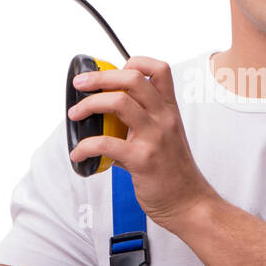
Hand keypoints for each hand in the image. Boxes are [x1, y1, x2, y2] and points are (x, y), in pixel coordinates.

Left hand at [67, 56, 218, 233]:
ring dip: (89, 105)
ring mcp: (154, 137)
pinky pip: (106, 143)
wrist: (189, 203)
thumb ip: (140, 125)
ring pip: (119, 102)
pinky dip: (85, 146)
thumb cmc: (176, 173)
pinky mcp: (142, 159)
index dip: (134, 62)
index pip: (158, 70)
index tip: (112, 71)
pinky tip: (79, 153)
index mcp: (169, 110)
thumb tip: (107, 122)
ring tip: (76, 115)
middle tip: (81, 84)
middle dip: (100, 77)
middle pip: (133, 79)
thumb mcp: (166, 138)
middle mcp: (163, 119)